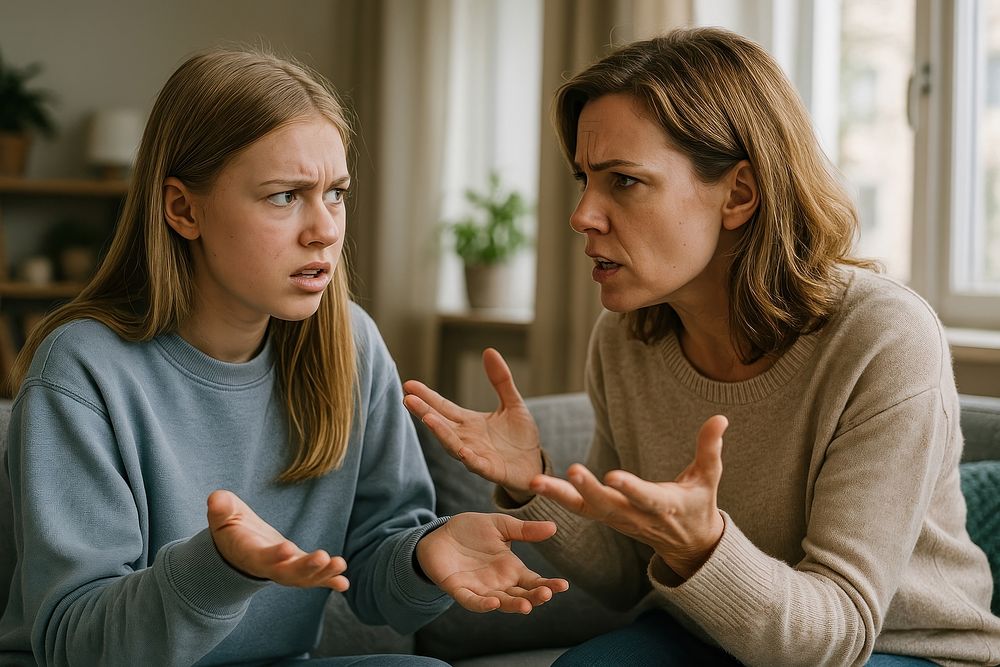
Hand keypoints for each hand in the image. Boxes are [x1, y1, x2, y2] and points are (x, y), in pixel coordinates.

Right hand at [207, 489, 348, 590]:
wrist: (235, 548)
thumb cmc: (229, 526)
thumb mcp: (222, 515)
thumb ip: (220, 508)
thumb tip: (215, 499)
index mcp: (249, 553)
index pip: (262, 557)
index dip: (273, 555)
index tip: (288, 548)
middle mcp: (268, 566)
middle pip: (287, 573)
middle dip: (305, 568)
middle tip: (323, 557)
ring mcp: (285, 569)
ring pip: (303, 578)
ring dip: (323, 574)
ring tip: (341, 565)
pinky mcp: (297, 567)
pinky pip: (314, 578)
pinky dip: (329, 581)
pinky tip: (344, 583)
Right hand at [403, 348, 541, 501]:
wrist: (534, 466)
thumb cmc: (520, 438)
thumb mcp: (513, 403)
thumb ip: (501, 380)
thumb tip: (489, 351)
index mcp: (469, 423)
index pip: (443, 407)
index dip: (427, 397)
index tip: (408, 385)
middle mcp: (467, 439)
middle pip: (441, 424)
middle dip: (424, 411)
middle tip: (407, 398)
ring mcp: (476, 455)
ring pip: (453, 444)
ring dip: (440, 432)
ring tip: (427, 417)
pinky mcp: (490, 470)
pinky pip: (476, 464)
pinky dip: (467, 458)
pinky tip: (460, 450)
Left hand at [416, 512, 568, 612]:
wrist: (439, 534)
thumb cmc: (471, 531)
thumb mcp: (500, 526)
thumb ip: (524, 530)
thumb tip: (553, 527)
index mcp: (511, 569)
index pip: (534, 581)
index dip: (549, 584)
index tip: (564, 585)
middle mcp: (499, 583)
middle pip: (521, 595)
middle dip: (535, 597)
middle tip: (547, 594)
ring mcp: (481, 589)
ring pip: (501, 602)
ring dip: (513, 605)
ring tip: (526, 606)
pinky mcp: (460, 590)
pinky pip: (473, 601)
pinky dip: (483, 605)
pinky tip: (494, 603)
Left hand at [529, 415, 727, 579]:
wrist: (687, 544)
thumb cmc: (698, 504)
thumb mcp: (708, 478)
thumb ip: (710, 448)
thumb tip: (721, 417)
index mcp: (663, 505)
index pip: (645, 496)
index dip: (630, 487)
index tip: (613, 476)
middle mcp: (636, 515)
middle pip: (608, 504)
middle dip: (589, 489)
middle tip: (572, 470)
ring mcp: (617, 519)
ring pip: (586, 508)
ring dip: (560, 495)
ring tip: (535, 482)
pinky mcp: (605, 518)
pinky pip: (578, 508)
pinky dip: (558, 497)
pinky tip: (535, 484)